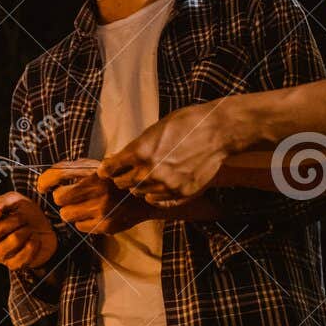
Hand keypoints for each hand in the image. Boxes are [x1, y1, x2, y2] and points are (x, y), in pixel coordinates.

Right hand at [0, 191, 57, 269]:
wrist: (45, 228)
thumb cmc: (26, 213)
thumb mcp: (15, 200)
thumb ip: (2, 201)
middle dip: (13, 220)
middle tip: (23, 217)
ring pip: (12, 241)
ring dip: (25, 231)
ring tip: (29, 229)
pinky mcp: (12, 265)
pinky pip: (22, 256)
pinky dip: (33, 244)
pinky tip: (33, 240)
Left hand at [34, 167, 150, 235]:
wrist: (143, 199)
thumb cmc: (113, 181)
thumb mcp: (95, 167)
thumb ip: (72, 169)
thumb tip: (45, 181)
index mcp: (94, 170)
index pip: (59, 174)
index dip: (45, 181)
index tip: (42, 187)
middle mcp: (98, 189)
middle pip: (59, 198)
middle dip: (61, 198)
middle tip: (70, 197)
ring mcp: (102, 209)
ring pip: (66, 215)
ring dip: (70, 211)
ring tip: (82, 206)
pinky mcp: (105, 225)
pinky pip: (79, 226)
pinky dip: (82, 222)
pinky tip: (93, 214)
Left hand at [97, 100, 235, 204]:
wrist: (217, 132)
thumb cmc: (186, 124)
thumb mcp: (155, 129)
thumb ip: (138, 147)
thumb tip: (121, 159)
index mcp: (139, 151)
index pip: (111, 169)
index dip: (108, 169)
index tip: (107, 170)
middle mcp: (149, 171)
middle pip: (122, 183)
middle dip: (123, 177)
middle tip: (127, 173)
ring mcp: (165, 185)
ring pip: (139, 193)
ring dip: (139, 186)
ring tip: (148, 177)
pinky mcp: (181, 194)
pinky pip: (157, 201)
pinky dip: (154, 196)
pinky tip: (159, 187)